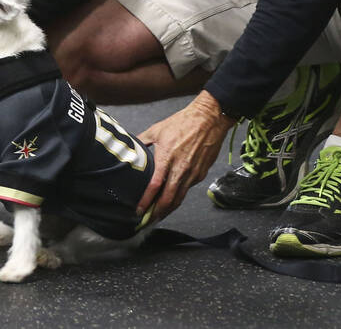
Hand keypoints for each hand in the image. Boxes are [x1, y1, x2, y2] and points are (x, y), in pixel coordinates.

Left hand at [136, 90, 235, 221]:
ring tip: (158, 215)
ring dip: (169, 209)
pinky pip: (187, 189)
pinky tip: (172, 198)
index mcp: (167, 158)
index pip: (155, 186)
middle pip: (169, 199)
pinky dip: (178, 197)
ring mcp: (193, 174)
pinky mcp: (201, 174)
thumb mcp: (157, 130)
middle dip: (158, 213)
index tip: (139, 211)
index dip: (146, 201)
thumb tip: (132, 149)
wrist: (209, 119)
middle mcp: (181, 170)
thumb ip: (143, 141)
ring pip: (180, 198)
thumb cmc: (182, 122)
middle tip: (148, 221)